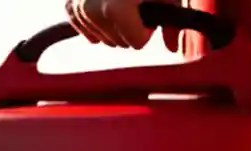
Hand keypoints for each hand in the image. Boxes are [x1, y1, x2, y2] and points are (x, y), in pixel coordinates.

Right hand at [65, 0, 182, 51]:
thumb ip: (172, 19)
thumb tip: (173, 46)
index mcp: (118, 6)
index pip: (136, 41)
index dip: (147, 30)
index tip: (148, 12)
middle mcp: (94, 5)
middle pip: (117, 42)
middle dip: (130, 28)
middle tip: (136, 5)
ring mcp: (80, 1)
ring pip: (98, 36)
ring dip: (112, 27)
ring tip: (123, 5)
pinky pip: (77, 20)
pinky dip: (90, 22)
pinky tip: (103, 14)